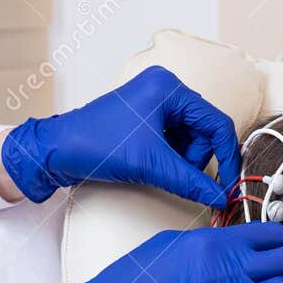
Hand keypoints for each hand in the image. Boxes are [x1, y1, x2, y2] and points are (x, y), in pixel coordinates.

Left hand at [0, 66, 240, 208]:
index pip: (216, 122)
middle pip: (204, 131)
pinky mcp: (145, 119)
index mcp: (168, 87)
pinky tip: (155, 166)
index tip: (228, 183)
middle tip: (183, 177)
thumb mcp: (150, 164)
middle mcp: (164, 89)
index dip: (226, 156)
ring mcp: (154, 103)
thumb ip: (191, 181)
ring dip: (183, 160)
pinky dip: (171, 158)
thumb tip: (219, 195)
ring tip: (160, 170)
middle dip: (197, 159)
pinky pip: (174, 141)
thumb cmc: (93, 144)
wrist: (55, 152)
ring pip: (190, 138)